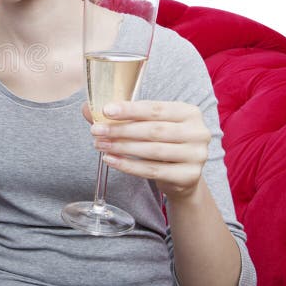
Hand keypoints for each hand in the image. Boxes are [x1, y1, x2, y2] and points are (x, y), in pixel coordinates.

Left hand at [83, 100, 210, 198]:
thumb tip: (87, 110)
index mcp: (189, 112)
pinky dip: (128, 166)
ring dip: (121, 147)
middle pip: (153, 130)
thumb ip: (122, 116)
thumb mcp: (147, 124)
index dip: (130, 110)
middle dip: (121, 130)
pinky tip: (111, 160)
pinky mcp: (189, 176)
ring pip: (152, 151)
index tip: (106, 110)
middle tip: (96, 131)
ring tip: (100, 145)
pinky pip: (152, 170)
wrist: (181, 174)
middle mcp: (198, 132)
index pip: (155, 109)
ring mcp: (196, 156)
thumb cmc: (161, 141)